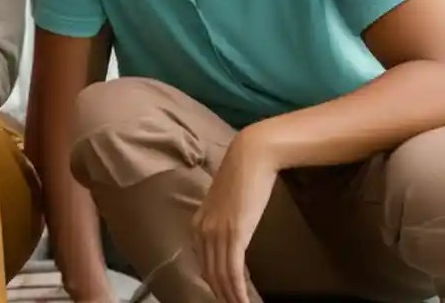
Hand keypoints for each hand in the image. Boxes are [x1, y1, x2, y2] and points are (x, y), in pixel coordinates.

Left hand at [192, 131, 278, 302]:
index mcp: (197, 224)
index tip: (223, 296)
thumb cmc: (242, 177)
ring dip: (231, 297)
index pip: (203, 263)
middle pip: (209, 273)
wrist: (249, 158)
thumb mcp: (227, 205)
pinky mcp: (233, 234)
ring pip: (220, 276)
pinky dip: (237, 291)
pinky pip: (232, 271)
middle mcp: (202, 231)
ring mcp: (216, 233)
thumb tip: (230, 240)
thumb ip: (223, 223)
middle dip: (221, 294)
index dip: (213, 284)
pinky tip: (243, 302)